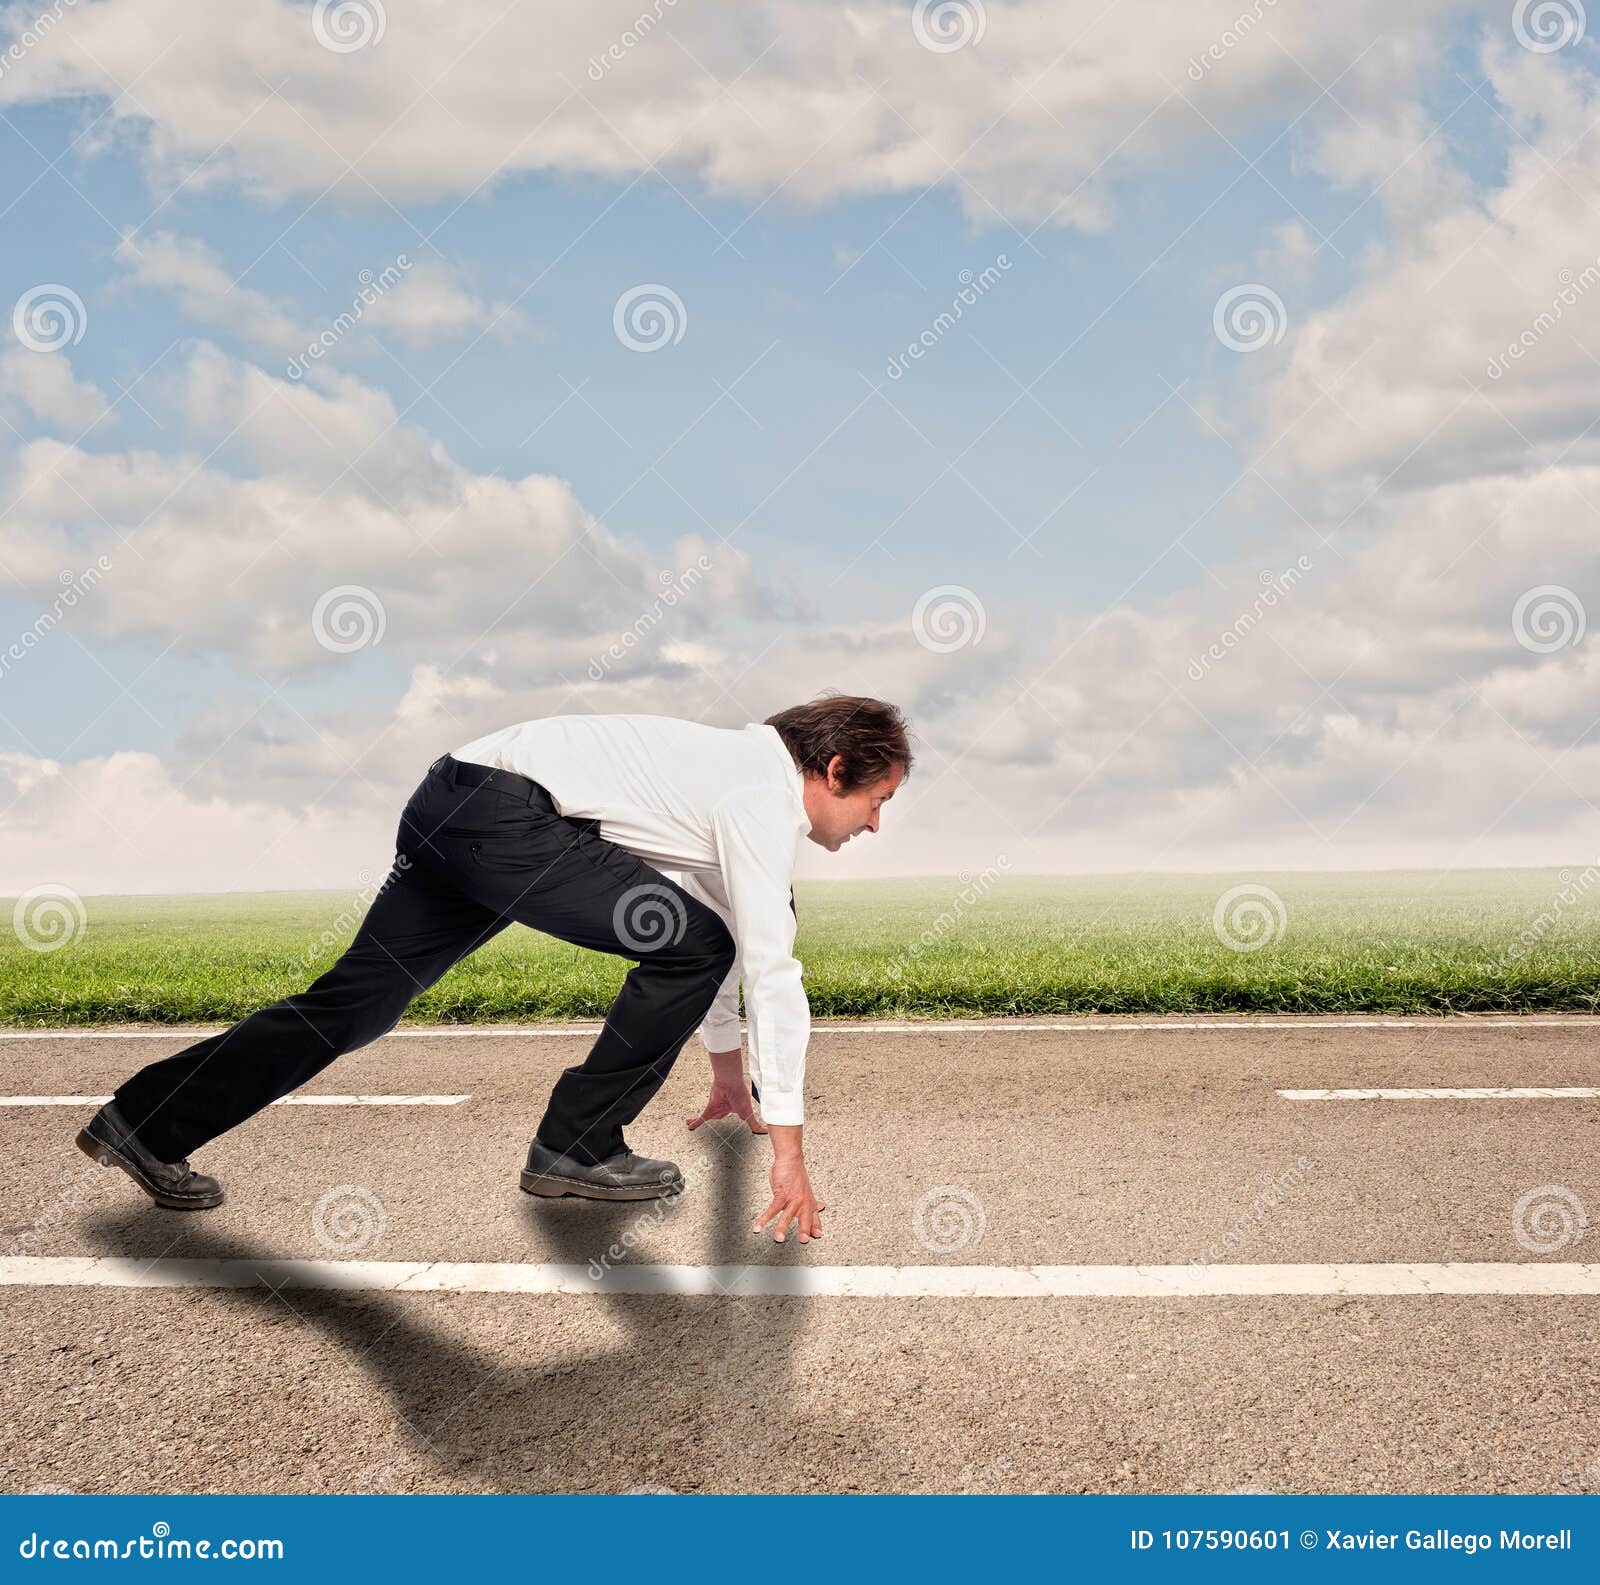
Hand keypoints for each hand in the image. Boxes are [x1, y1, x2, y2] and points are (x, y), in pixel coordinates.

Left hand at [685, 1075, 767, 1133]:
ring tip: (692, 1124)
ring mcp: (716, 1108)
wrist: (731, 1083)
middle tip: (714, 1119)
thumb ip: (754, 1124)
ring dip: (699, 1121)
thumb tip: (763, 1131)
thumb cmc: (740, 1095)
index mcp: (735, 1109)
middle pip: (718, 1116)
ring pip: (707, 1117)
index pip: (732, 1116)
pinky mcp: (709, 1108)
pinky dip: (695, 1122)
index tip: (730, 1120)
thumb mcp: (748, 1114)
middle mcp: (724, 1108)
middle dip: (716, 1117)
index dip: (730, 1118)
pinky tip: (690, 1125)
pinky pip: (701, 1118)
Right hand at [753, 1126, 823, 1243]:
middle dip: (804, 1229)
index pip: (814, 1216)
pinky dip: (764, 1218)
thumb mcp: (806, 1189)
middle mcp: (802, 1200)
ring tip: (778, 1239)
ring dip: (782, 1228)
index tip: (818, 1236)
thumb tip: (820, 1206)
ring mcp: (792, 1197)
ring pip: (788, 1215)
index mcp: (808, 1201)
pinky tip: (758, 1226)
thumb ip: (811, 1201)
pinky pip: (772, 1209)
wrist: (790, 1159)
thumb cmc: (795, 1174)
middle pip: (805, 1217)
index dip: (816, 1226)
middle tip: (803, 1241)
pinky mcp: (781, 1194)